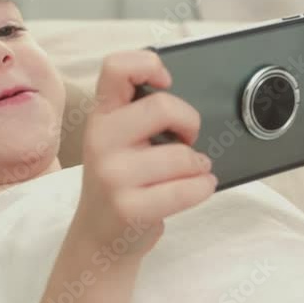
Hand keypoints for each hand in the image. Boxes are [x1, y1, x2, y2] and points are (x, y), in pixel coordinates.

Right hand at [71, 50, 216, 259]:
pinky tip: (198, 187)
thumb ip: (138, 112)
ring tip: (191, 172)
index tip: (166, 81)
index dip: (148, 63)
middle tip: (188, 138)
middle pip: (163, 107)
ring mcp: (112, 176)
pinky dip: (203, 187)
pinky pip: (187, 189)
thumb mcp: (117, 139)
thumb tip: (177, 93)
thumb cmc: (121, 182)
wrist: (99, 238)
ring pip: (182, 155)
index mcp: (101, 115)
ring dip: (200, 165)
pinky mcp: (129, 208)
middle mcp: (101, 140)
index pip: (116, 67)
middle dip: (191, 122)